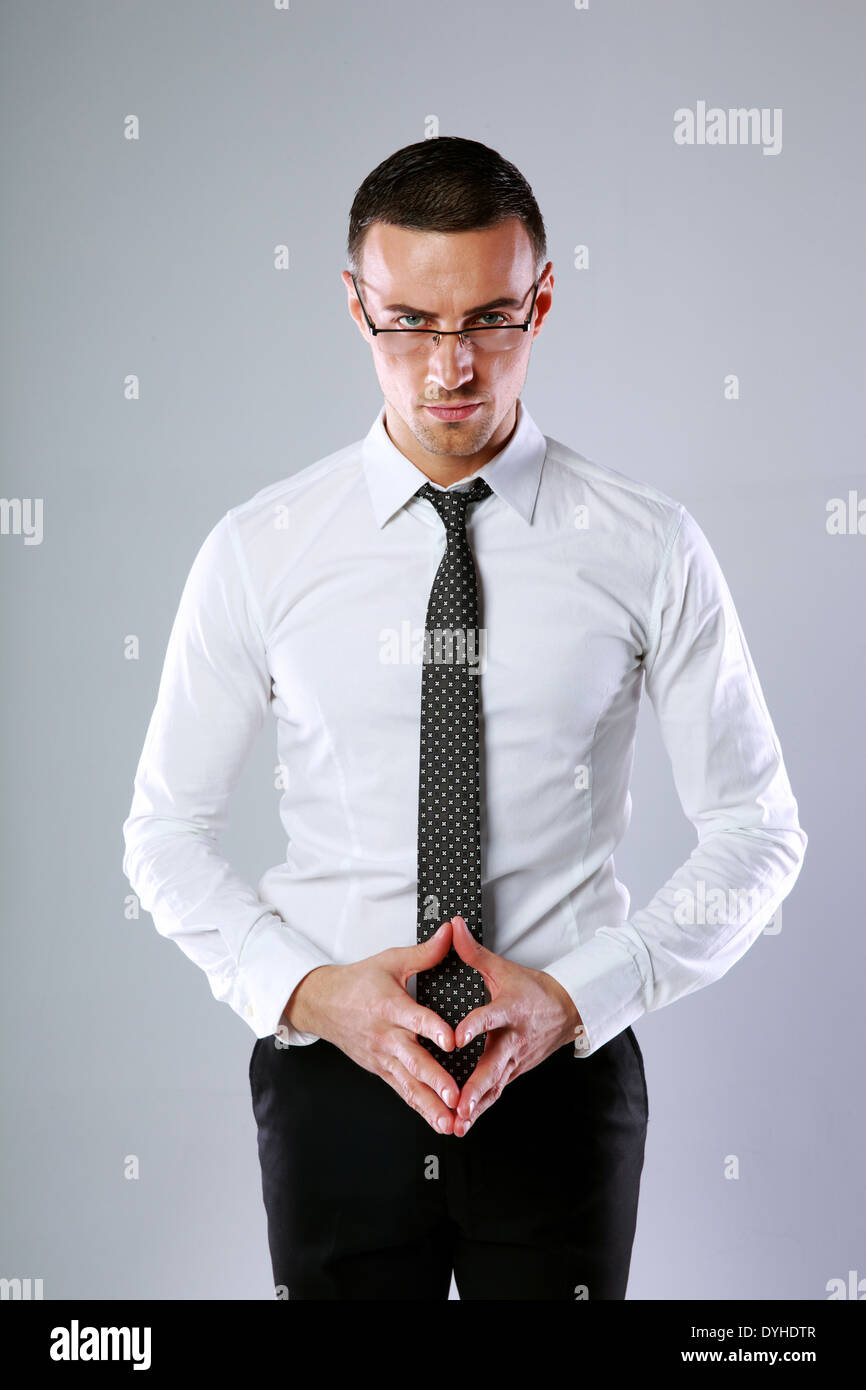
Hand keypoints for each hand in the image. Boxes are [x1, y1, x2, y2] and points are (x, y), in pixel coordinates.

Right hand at [279, 921, 463, 1134]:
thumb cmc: (358, 981)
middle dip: (435, 1081)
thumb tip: (451, 932)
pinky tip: (437, 1121)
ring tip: (449, 1122)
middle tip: (455, 1096)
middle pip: (413, 1061)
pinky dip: (419, 1107)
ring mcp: (382, 1057)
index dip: (433, 1029)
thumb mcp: (391, 961)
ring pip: (408, 1084)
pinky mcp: (380, 1069)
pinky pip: (402, 1091)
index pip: (414, 1019)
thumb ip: (424, 952)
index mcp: (390, 1006)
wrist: (322, 1003)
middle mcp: (386, 1036)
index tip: (452, 1041)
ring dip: (429, 1104)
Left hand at [447, 914, 582, 1136]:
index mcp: (511, 1010)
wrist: (568, 1010)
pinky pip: (497, 1092)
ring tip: (457, 1122)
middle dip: (476, 1086)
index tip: (455, 1038)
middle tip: (458, 1102)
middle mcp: (514, 1039)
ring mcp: (516, 1059)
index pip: (490, 1017)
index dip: (473, 1027)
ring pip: (496, 1085)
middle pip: (494, 1064)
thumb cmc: (532, 989)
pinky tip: (463, 1123)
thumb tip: (452, 927)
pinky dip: (481, 1109)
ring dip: (477, 1105)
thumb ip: (473, 952)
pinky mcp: (515, 1072)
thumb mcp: (504, 968)